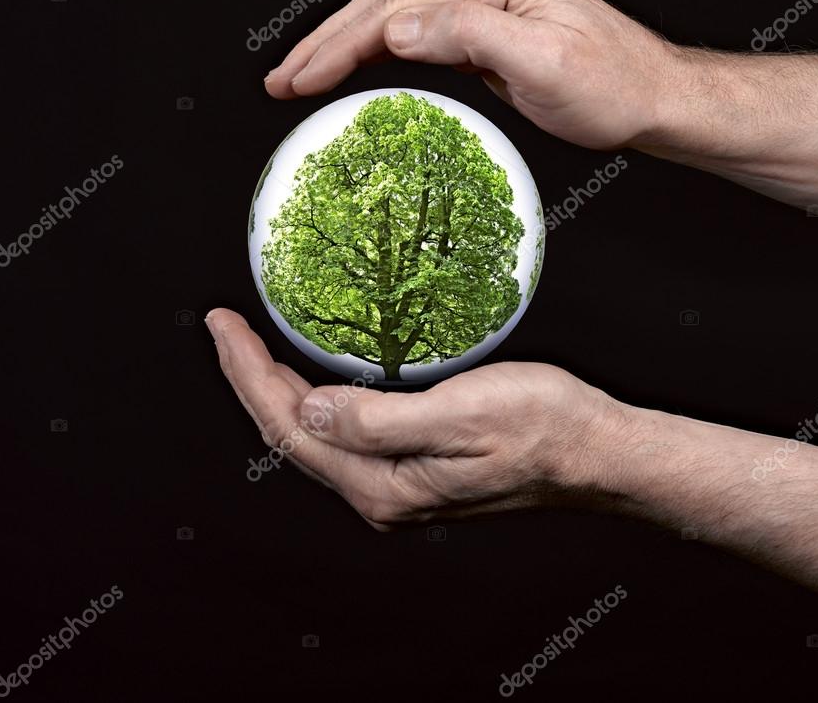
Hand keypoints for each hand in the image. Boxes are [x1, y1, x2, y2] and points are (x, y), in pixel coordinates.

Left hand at [206, 308, 629, 529]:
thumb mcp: (458, 414)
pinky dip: (319, 398)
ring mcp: (399, 483)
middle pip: (293, 436)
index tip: (224, 324)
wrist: (593, 451)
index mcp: (384, 485)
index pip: (289, 428)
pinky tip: (318, 374)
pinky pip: (347, 433)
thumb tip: (310, 411)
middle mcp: (383, 493)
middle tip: (227, 326)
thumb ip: (376, 420)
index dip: (247, 374)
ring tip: (255, 346)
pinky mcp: (417, 466)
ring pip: (317, 436)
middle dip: (252, 379)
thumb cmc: (541, 427)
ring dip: (281, 389)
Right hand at [263, 0, 681, 151]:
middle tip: (279, 80)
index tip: (298, 79)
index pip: (393, 8)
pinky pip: (413, 38)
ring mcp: (478, 0)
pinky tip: (351, 72)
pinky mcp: (481, 29)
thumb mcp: (545, 61)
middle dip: (324, 43)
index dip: (338, 46)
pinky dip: (375, 55)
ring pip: (389, 19)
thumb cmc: (611, 81)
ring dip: (340, 48)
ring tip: (298, 77)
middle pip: (380, 4)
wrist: (647, 95)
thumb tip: (399, 30)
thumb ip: (470, 37)